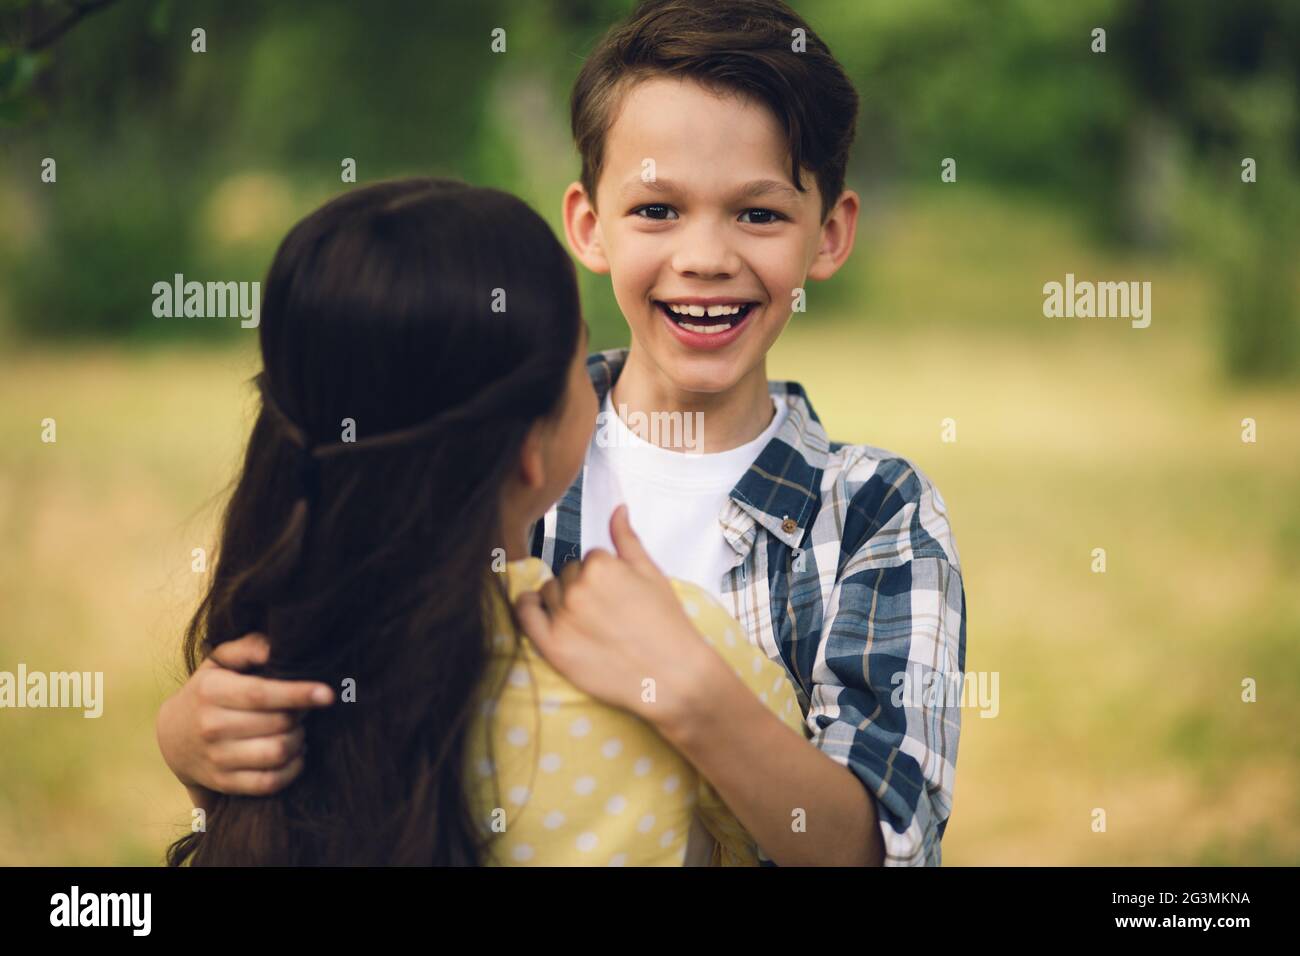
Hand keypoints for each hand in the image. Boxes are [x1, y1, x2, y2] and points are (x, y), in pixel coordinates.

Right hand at [156, 633, 333, 800]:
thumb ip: (248, 648)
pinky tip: (295, 753)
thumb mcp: (219, 662)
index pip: (261, 694)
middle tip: (304, 709)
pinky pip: (270, 782)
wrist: (172, 736)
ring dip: (299, 740)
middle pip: (277, 724)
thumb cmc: (209, 690)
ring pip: (277, 753)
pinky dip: (293, 768)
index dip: (297, 694)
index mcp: (211, 691)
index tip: (327, 694)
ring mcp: (216, 758)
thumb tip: (275, 647)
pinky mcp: (224, 782)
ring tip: (298, 729)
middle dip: (301, 715)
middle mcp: (211, 726)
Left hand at [513, 505, 717, 729]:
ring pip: (549, 591)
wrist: (672, 676)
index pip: (590, 558)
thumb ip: (627, 539)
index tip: (617, 594)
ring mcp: (561, 617)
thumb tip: (618, 508)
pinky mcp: (552, 646)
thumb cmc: (666, 624)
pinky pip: (525, 614)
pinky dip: (529, 607)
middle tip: (606, 611)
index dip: (604, 575)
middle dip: (583, 586)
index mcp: (601, 565)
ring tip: (588, 621)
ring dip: (561, 599)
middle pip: (567, 574)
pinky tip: (539, 609)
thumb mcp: (652, 574)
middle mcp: (577, 588)